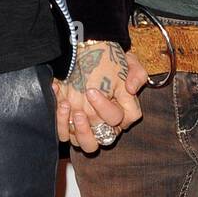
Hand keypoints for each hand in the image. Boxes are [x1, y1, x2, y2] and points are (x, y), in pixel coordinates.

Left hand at [52, 39, 147, 154]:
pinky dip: (60, 122)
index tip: (91, 91)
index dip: (106, 109)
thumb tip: (131, 89)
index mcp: (123, 114)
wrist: (89, 52)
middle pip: (103, 140)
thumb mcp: (130, 63)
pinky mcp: (72, 125)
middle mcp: (107, 124)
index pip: (120, 120)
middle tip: (80, 112)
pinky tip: (60, 102)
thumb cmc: (112, 61)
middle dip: (90, 129)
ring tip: (67, 107)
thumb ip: (137, 75)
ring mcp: (89, 127)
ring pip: (85, 144)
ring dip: (76, 129)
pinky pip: (66, 134)